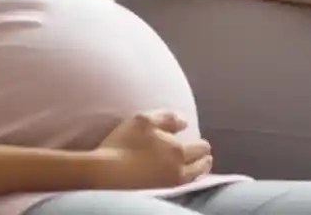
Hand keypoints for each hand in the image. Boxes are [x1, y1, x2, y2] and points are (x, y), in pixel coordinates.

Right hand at [92, 110, 212, 189]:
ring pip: (194, 179)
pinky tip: (178, 177)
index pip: (202, 148)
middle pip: (202, 166)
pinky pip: (182, 188)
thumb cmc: (124, 143)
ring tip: (194, 167)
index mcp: (178, 150)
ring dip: (197, 171)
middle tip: (202, 156)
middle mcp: (179, 170)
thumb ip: (167, 118)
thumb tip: (185, 122)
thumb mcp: (144, 120)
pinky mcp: (160, 194)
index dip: (202, 144)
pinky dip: (186, 181)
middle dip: (203, 158)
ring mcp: (170, 185)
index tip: (198, 142)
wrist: (107, 173)